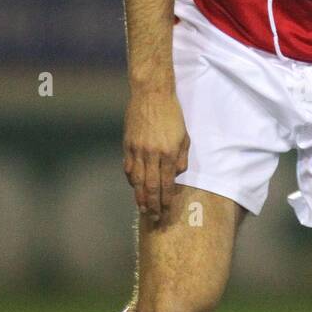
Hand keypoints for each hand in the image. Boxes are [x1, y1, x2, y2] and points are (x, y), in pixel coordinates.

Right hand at [123, 86, 189, 224]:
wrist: (151, 94)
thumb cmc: (172, 114)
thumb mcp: (184, 135)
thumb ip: (182, 157)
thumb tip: (177, 175)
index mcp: (169, 152)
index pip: (167, 183)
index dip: (166, 200)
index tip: (166, 211)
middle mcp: (152, 154)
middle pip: (151, 186)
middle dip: (153, 205)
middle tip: (155, 218)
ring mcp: (138, 150)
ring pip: (137, 180)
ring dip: (140, 197)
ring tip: (143, 208)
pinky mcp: (127, 144)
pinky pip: (128, 167)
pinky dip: (131, 180)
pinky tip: (134, 187)